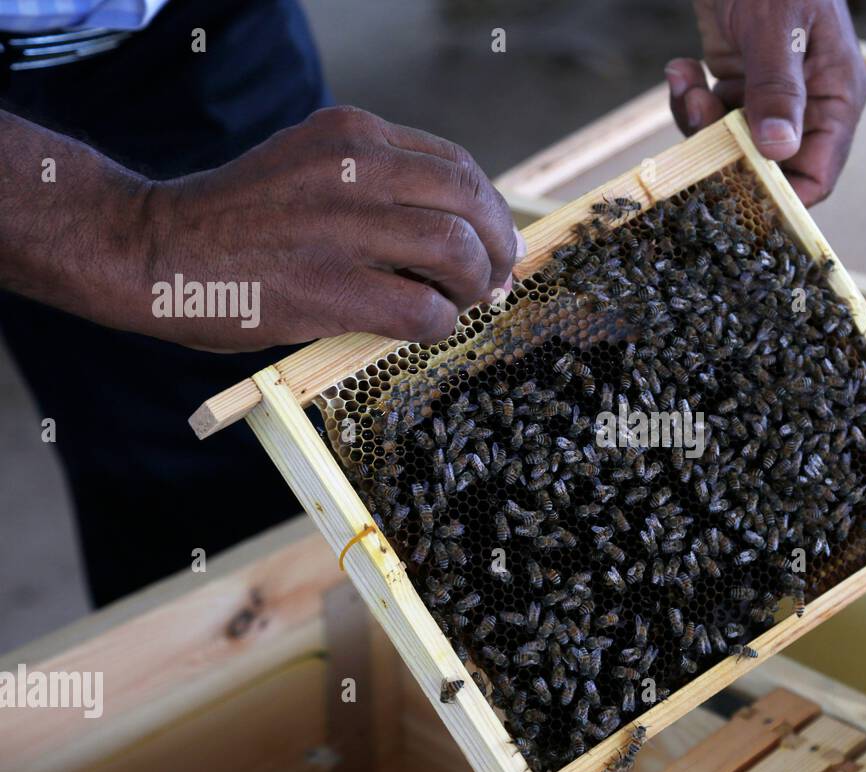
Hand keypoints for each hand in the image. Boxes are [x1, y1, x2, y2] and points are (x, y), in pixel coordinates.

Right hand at [140, 106, 522, 350]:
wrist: (153, 248)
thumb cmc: (239, 220)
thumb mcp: (312, 170)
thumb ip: (377, 187)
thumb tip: (460, 234)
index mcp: (352, 135)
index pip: (456, 166)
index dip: (488, 211)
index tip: (492, 243)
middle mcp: (353, 168)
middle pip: (470, 202)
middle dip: (497, 247)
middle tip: (495, 279)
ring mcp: (341, 227)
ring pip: (456, 251)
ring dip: (473, 287)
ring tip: (459, 303)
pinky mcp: (328, 286)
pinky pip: (421, 309)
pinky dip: (438, 324)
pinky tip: (423, 327)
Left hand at [667, 0, 865, 204]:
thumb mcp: (778, 27)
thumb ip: (777, 89)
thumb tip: (778, 149)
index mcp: (835, 98)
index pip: (817, 175)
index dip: (780, 195)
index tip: (738, 193)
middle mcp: (805, 106)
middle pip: (767, 167)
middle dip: (724, 154)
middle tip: (698, 122)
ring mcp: (767, 97)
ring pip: (729, 145)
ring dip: (697, 123)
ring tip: (685, 83)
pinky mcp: (734, 83)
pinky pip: (709, 116)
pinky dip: (688, 100)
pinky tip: (681, 68)